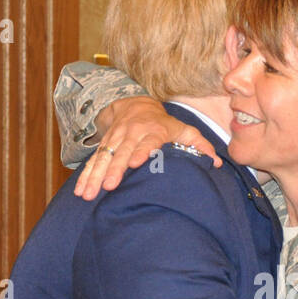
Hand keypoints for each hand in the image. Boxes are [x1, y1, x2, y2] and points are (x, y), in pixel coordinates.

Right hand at [74, 96, 221, 199]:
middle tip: (109, 186)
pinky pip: (93, 161)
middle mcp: (132, 133)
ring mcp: (115, 139)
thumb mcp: (184, 130)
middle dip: (114, 168)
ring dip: (95, 175)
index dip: (141, 151)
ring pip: (104, 157)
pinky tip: (80, 191)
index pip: (147, 141)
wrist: (136, 104)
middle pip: (122, 151)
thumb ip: (200, 145)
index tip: (135, 162)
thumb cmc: (165, 124)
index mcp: (153, 130)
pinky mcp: (104, 145)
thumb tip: (218, 164)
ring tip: (88, 194)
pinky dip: (85, 175)